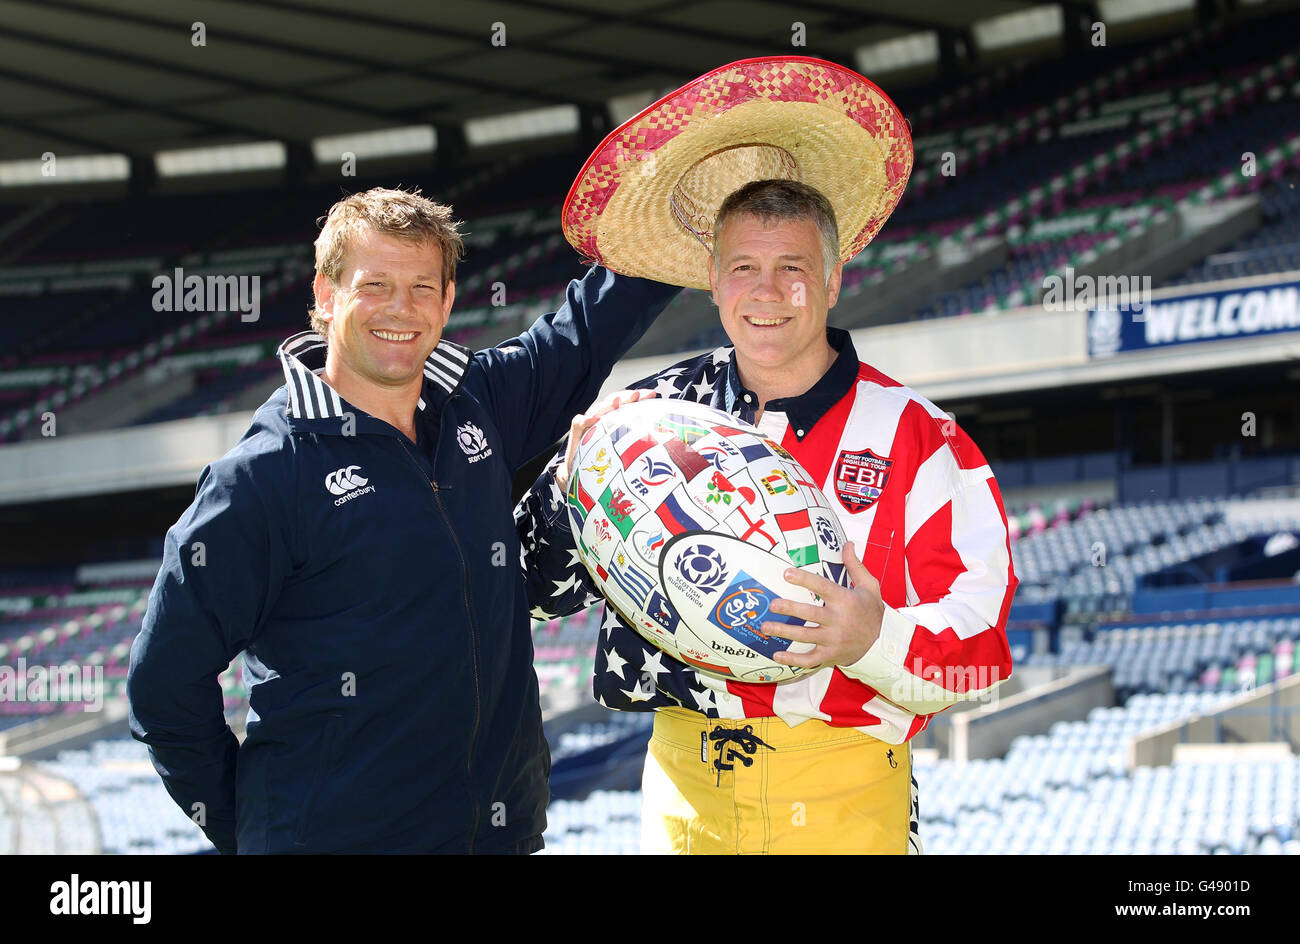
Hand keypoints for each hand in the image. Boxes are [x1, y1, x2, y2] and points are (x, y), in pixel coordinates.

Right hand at [554, 389, 658, 492]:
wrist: (580, 476)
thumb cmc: (607, 463)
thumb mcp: (626, 452)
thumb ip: (641, 442)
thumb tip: (667, 437)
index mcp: (615, 420)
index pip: (627, 403)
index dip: (639, 397)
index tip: (652, 394)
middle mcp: (601, 418)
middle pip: (613, 402)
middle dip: (626, 397)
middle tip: (637, 395)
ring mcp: (588, 425)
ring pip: (597, 409)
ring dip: (607, 405)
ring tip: (617, 402)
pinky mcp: (576, 435)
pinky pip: (578, 423)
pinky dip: (585, 420)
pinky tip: (593, 420)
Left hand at [761, 542, 884, 669]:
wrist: (884, 644)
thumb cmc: (873, 612)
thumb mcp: (870, 586)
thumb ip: (855, 565)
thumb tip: (847, 543)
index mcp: (845, 600)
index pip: (822, 587)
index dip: (804, 580)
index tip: (787, 573)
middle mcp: (838, 620)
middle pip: (810, 614)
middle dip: (790, 609)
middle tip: (772, 604)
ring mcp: (833, 640)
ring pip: (805, 636)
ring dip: (784, 632)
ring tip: (765, 627)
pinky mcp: (830, 655)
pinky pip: (809, 660)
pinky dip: (793, 660)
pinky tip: (777, 655)